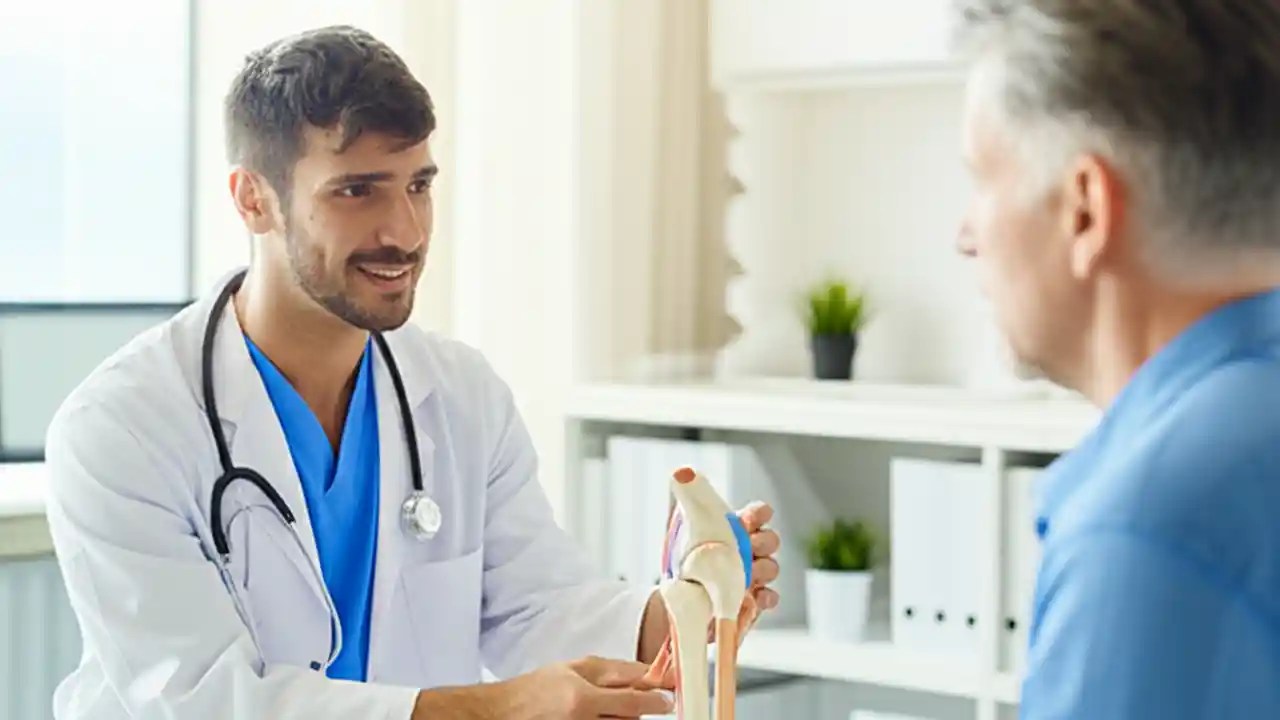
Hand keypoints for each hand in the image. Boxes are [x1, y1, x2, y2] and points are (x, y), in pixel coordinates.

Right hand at [413, 656, 673, 719]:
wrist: (501, 715)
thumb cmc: (534, 690)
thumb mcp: (571, 668)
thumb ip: (608, 671)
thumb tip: (645, 675)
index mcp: (582, 693)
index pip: (634, 692)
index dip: (659, 690)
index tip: (672, 690)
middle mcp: (584, 716)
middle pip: (633, 713)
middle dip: (644, 705)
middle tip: (653, 699)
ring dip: (627, 717)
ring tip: (604, 706)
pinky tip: (602, 715)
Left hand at [637, 501, 781, 685]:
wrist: (677, 593)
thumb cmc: (684, 556)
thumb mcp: (682, 526)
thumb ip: (687, 500)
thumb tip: (682, 473)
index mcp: (737, 527)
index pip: (759, 513)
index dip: (759, 513)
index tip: (748, 519)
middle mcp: (750, 549)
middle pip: (770, 540)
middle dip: (764, 542)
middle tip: (749, 548)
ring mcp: (754, 575)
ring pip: (772, 567)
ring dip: (764, 569)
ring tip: (747, 574)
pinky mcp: (752, 601)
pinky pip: (769, 597)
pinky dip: (765, 597)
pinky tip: (752, 597)